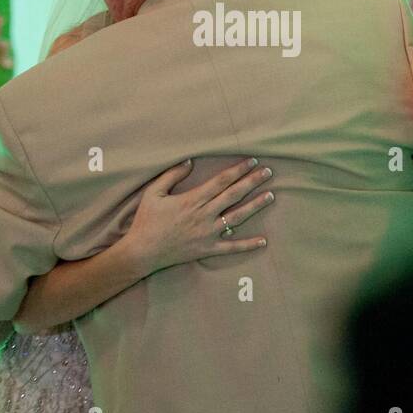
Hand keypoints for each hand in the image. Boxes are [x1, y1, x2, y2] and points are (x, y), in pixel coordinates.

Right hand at [123, 158, 273, 274]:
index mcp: (193, 200)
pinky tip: (263, 241)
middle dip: (252, 182)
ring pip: (237, 217)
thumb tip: (190, 161)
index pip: (221, 181)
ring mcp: (208, 234)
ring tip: (270, 196)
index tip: (252, 162)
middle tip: (268, 172)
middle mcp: (204, 215)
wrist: (142, 252)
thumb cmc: (146, 221)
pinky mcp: (207, 249)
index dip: (238, 170)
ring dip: (255, 206)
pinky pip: (231, 248)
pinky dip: (248, 245)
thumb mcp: (154, 192)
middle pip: (233, 195)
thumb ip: (172, 175)